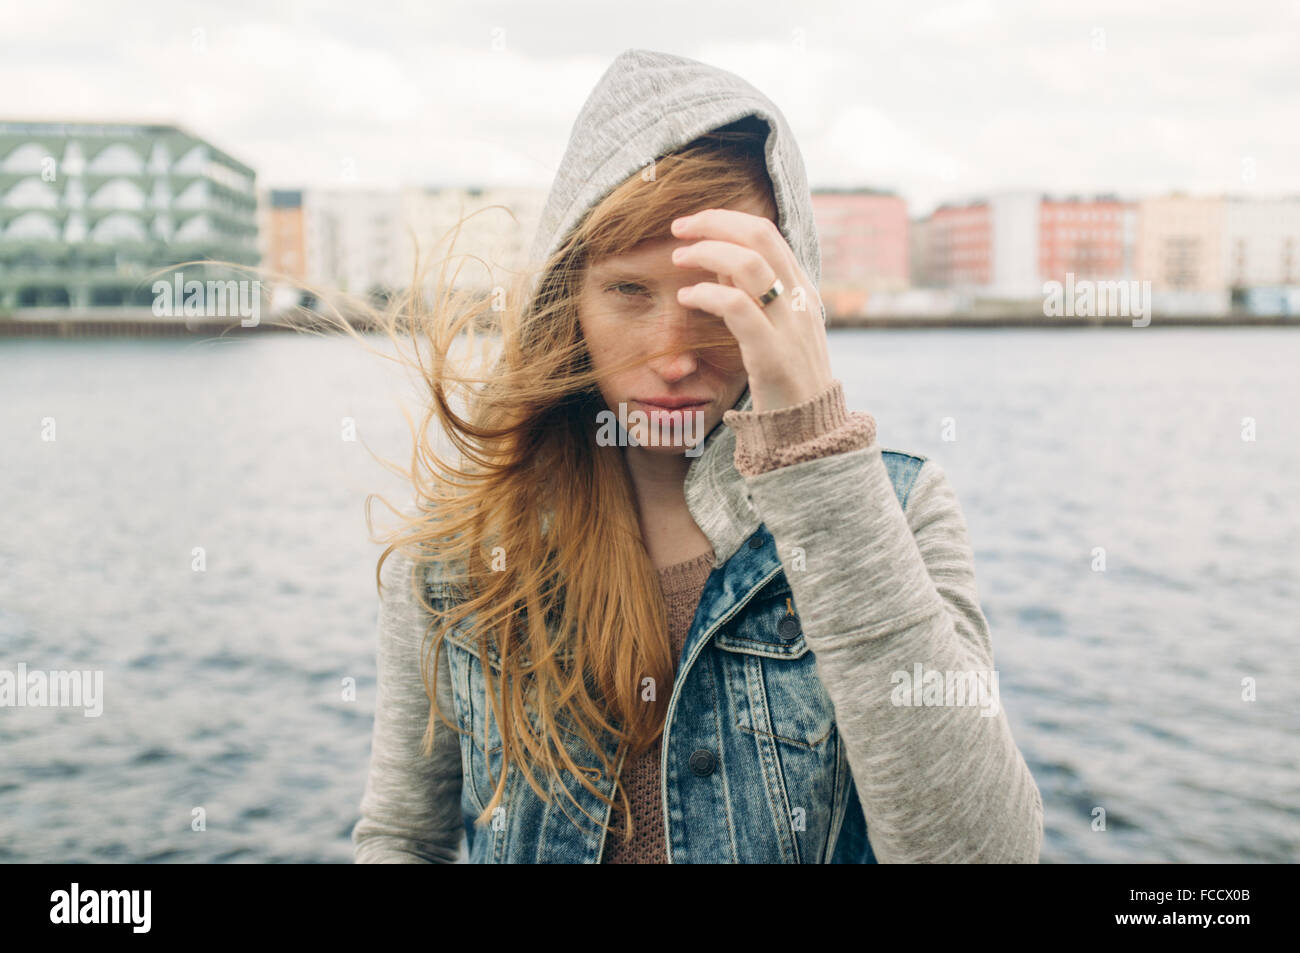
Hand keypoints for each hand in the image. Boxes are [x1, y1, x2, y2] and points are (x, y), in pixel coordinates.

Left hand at [670, 208, 832, 412]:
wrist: (810, 430)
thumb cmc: (784, 378)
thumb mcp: (775, 328)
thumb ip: (751, 293)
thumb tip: (716, 261)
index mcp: (802, 289)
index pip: (767, 233)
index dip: (726, 219)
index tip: (693, 223)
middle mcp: (800, 299)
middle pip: (760, 235)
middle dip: (714, 222)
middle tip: (678, 227)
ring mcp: (790, 325)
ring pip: (749, 264)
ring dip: (706, 253)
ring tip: (678, 259)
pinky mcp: (773, 354)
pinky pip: (737, 307)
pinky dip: (706, 294)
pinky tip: (686, 298)